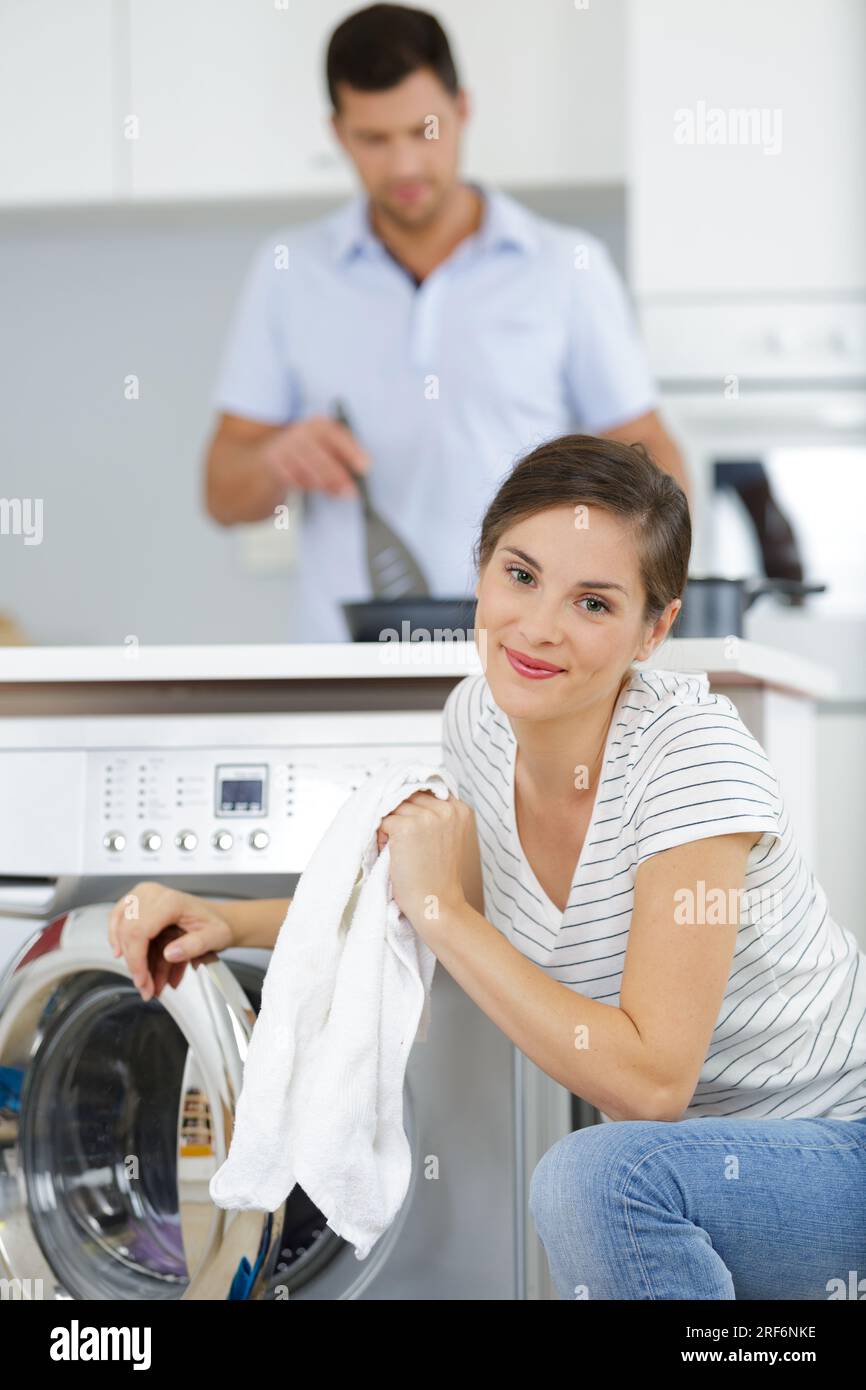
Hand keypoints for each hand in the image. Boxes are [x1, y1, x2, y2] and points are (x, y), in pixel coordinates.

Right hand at [108, 882, 234, 1000]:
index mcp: (170, 901)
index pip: (139, 932)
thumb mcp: (215, 938)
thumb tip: (170, 954)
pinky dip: (128, 950)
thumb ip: (194, 946)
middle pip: (127, 934)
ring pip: (122, 933)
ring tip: (152, 985)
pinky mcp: (136, 904)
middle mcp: (152, 895)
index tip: (143, 982)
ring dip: (135, 963)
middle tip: (148, 989)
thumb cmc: (216, 925)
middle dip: (136, 966)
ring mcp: (141, 897)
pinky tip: (140, 966)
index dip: (137, 961)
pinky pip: (119, 927)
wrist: (218, 918)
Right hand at [259, 414, 370, 497]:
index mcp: (319, 425)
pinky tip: (312, 487)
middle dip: (337, 476)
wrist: (272, 452)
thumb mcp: (326, 447)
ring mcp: (285, 446)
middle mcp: (301, 431)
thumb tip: (359, 474)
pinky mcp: (274, 461)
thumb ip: (342, 457)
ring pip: (306, 468)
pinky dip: (304, 485)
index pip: (337, 435)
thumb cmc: (310, 451)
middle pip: (320, 455)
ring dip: (322, 484)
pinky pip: (291, 477)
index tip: (365, 467)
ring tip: (336, 493)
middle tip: (351, 492)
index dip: (352, 451)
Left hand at [376, 791, 468, 937]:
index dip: (413, 810)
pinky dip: (382, 839)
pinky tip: (394, 856)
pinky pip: (383, 822)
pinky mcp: (407, 827)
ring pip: (393, 809)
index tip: (412, 831)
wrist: (436, 904)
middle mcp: (447, 808)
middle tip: (406, 847)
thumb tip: (404, 796)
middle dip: (400, 817)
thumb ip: (435, 815)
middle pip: (408, 797)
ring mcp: (427, 816)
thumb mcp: (446, 837)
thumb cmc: (437, 876)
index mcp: (460, 808)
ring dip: (390, 828)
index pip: (424, 791)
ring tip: (400, 852)